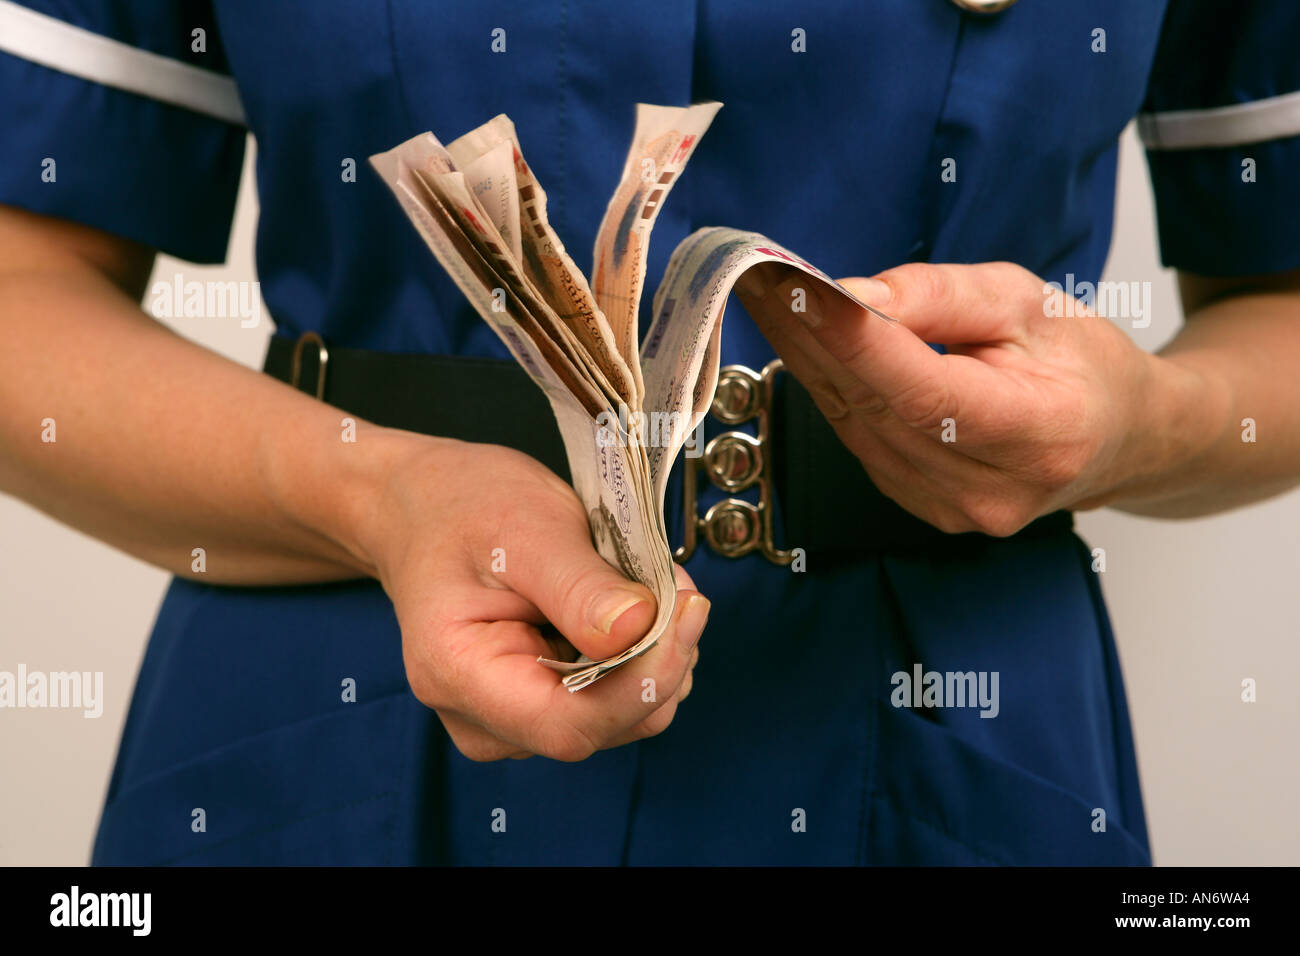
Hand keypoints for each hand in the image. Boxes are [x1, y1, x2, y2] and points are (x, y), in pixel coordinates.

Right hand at [359, 434, 708, 760]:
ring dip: (654, 654)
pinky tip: (630, 607)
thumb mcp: (524, 528)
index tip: (686, 611)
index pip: (569, 725)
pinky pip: (616, 699)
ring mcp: (514, 718)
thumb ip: (578, 586)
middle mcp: (483, 717)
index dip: (642, 681)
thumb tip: (638, 629)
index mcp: (458, 675)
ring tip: (643, 585)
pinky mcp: (544, 704)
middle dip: (658, 658)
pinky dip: (641, 654)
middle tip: (675, 583)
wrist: (431, 508)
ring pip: (621, 717)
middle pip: (604, 724)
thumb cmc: (462, 510)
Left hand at [736, 261, 1201, 534]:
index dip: (855, 343)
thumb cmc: (1078, 361)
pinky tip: (800, 340)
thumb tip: (854, 296)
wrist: (1115, 438)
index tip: (797, 289)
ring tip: (764, 295)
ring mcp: (952, 510)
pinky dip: (828, 386)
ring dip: (804, 357)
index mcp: (1040, 433)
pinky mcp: (920, 507)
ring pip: (855, 424)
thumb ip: (943, 298)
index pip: (927, 391)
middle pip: (878, 407)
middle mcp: (990, 489)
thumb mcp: (1028, 301)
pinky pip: (858, 439)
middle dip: (810, 335)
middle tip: (753, 273)